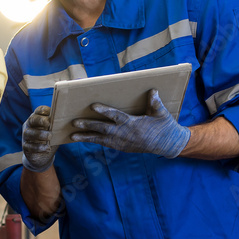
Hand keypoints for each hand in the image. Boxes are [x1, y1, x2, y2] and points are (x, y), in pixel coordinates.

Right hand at [22, 106, 56, 171]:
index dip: (44, 110)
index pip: (38, 111)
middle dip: (40, 120)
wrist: (43, 156)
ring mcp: (26, 136)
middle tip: (48, 123)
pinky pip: (29, 146)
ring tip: (50, 136)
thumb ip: (59, 125)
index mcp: (37, 118)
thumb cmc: (51, 139)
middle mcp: (29, 125)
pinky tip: (47, 148)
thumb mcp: (55, 131)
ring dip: (39, 134)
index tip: (51, 113)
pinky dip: (38, 148)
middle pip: (32, 120)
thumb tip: (69, 119)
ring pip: (29, 133)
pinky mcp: (25, 147)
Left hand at [71, 89, 190, 157]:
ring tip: (72, 136)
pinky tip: (83, 139)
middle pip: (103, 129)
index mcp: (133, 124)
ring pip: (100, 139)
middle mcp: (124, 134)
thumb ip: (155, 103)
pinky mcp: (121, 147)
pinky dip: (94, 141)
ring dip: (86, 138)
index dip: (104, 111)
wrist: (167, 145)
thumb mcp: (161, 114)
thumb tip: (153, 91)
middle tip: (74, 122)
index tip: (93, 106)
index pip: (116, 116)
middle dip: (88, 125)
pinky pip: (105, 144)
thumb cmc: (164, 126)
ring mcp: (122, 142)